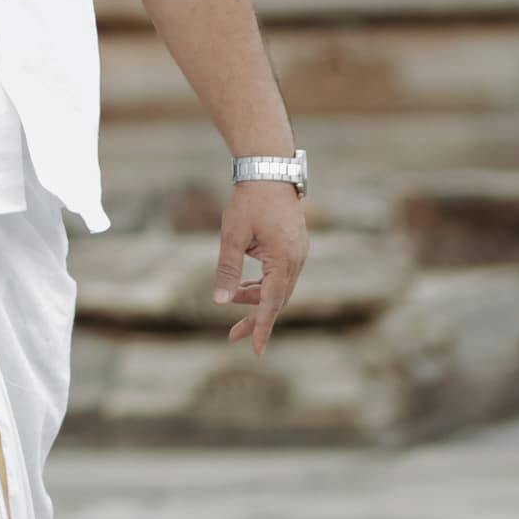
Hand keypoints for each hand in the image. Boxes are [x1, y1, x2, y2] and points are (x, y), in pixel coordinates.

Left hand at [214, 182, 307, 354]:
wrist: (269, 169)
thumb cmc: (249, 200)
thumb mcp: (232, 235)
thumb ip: (228, 269)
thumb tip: (219, 300)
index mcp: (283, 260)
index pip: (272, 304)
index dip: (262, 327)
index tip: (256, 350)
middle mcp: (296, 260)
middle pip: (278, 300)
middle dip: (256, 318)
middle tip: (233, 335)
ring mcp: (298, 253)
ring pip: (279, 288)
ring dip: (258, 299)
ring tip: (233, 301)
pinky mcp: (295, 246)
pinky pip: (281, 275)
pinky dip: (264, 284)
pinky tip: (246, 286)